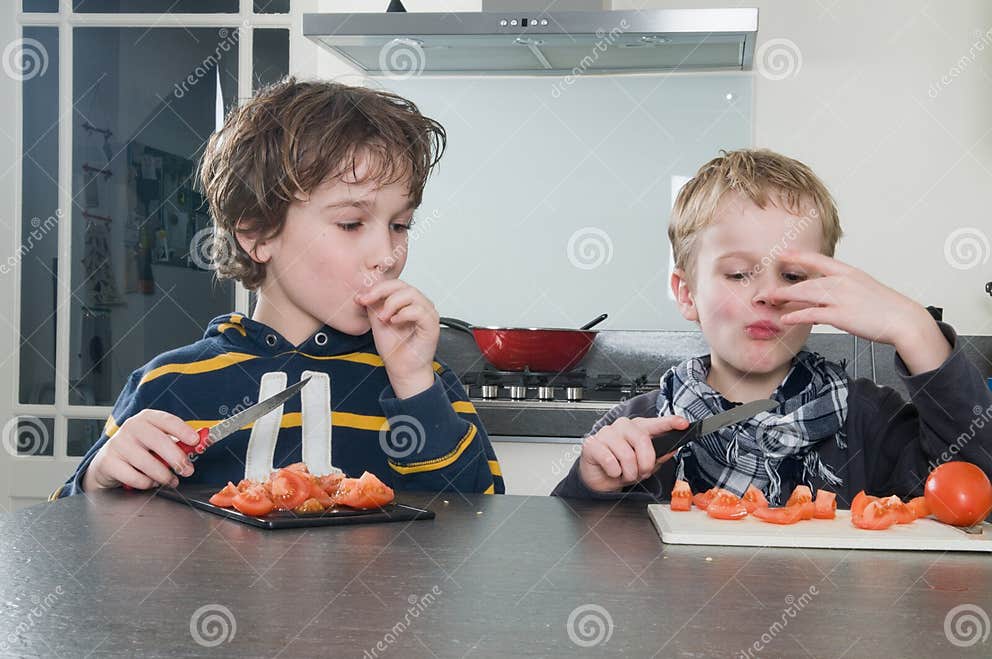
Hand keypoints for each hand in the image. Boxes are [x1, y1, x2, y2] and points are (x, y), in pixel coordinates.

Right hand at [82, 410, 198, 490]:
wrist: (108, 462)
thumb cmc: (139, 449)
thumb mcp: (158, 440)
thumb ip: (178, 442)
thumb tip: (201, 444)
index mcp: (147, 418)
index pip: (167, 421)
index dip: (183, 431)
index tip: (195, 441)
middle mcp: (131, 427)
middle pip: (159, 441)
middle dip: (177, 458)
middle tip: (187, 470)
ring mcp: (118, 443)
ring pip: (148, 463)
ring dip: (164, 476)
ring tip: (170, 480)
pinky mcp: (108, 462)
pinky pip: (135, 477)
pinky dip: (147, 483)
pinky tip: (150, 482)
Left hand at [355, 279, 439, 398]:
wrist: (401, 369)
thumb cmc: (394, 349)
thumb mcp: (377, 321)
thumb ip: (374, 305)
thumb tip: (363, 292)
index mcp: (409, 302)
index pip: (394, 284)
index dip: (376, 288)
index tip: (361, 298)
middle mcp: (420, 304)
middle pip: (402, 285)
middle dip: (381, 292)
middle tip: (367, 301)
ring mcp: (428, 313)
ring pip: (411, 294)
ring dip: (392, 304)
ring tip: (383, 318)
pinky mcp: (432, 324)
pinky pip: (419, 310)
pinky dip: (403, 314)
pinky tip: (394, 322)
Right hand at [578, 415, 688, 492]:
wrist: (599, 479)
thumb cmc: (621, 467)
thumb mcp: (643, 465)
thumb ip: (658, 455)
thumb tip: (672, 449)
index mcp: (637, 428)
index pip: (656, 423)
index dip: (670, 422)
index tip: (683, 424)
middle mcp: (622, 426)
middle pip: (642, 440)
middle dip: (645, 463)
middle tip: (642, 472)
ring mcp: (606, 433)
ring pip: (626, 454)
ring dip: (629, 472)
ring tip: (624, 473)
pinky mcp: (592, 444)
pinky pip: (610, 460)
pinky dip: (614, 472)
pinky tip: (611, 471)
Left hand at [769, 251, 924, 342]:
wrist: (905, 320)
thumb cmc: (886, 307)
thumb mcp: (863, 290)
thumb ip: (841, 291)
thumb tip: (822, 298)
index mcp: (849, 273)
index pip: (819, 260)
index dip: (798, 256)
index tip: (782, 254)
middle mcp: (843, 282)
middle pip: (806, 281)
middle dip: (784, 286)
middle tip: (768, 291)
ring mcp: (842, 298)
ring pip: (806, 295)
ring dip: (785, 298)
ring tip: (771, 302)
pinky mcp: (842, 316)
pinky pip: (813, 314)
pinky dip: (797, 316)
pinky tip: (786, 318)